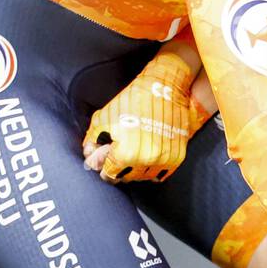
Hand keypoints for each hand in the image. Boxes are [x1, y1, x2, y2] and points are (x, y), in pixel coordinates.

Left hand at [82, 53, 204, 182]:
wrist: (166, 89)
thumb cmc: (132, 100)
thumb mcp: (104, 117)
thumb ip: (92, 140)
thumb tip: (89, 157)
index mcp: (125, 153)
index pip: (108, 175)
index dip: (104, 166)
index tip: (106, 157)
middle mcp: (146, 161)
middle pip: (126, 178)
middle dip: (119, 167)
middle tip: (119, 152)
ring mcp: (163, 160)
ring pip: (143, 177)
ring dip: (136, 169)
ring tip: (134, 152)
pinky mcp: (177, 157)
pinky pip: (161, 175)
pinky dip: (152, 169)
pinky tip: (147, 155)